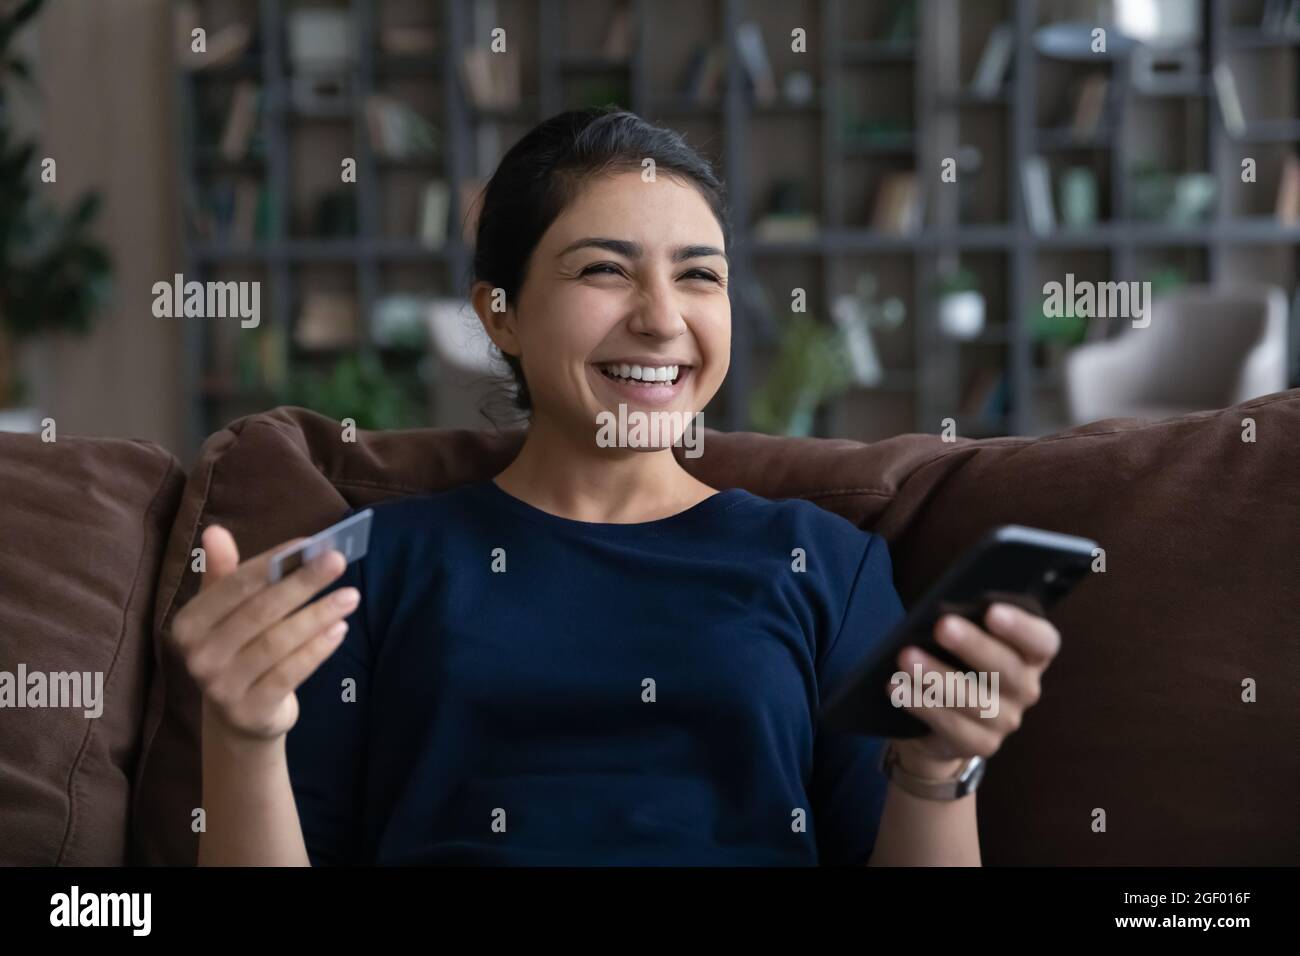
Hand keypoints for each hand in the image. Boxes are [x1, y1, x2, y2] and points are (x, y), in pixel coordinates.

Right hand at [169, 525, 356, 745]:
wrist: (239, 718)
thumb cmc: (236, 649)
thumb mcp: (224, 613)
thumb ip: (224, 574)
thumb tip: (214, 531)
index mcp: (188, 624)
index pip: (235, 585)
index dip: (273, 562)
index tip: (309, 543)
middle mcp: (199, 656)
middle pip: (260, 611)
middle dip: (303, 583)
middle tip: (338, 561)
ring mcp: (222, 687)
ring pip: (278, 642)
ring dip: (318, 615)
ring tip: (350, 596)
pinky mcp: (251, 711)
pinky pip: (290, 674)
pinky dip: (318, 650)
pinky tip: (340, 629)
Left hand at [888, 602, 1060, 776]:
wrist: (943, 717)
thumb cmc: (955, 660)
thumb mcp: (964, 639)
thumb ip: (964, 624)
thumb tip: (940, 613)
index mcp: (1031, 654)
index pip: (1042, 641)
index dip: (1021, 627)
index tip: (991, 611)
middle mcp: (1026, 688)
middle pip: (1007, 669)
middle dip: (973, 646)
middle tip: (941, 626)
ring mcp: (1006, 720)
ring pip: (976, 701)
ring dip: (938, 677)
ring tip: (905, 657)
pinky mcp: (982, 744)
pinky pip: (951, 726)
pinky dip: (921, 704)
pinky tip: (897, 687)